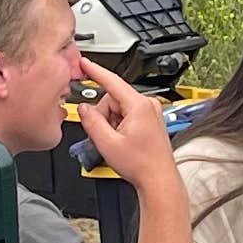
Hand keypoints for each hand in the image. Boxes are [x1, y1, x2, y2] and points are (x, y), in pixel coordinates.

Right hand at [75, 61, 177, 186]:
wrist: (158, 179)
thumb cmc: (141, 164)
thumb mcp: (108, 144)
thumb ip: (92, 123)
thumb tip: (84, 109)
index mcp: (139, 105)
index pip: (112, 81)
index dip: (95, 71)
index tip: (84, 63)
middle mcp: (147, 104)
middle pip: (113, 99)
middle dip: (104, 115)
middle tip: (106, 135)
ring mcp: (151, 112)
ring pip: (119, 108)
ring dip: (112, 123)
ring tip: (118, 142)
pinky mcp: (151, 120)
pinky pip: (128, 115)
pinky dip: (120, 126)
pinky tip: (123, 141)